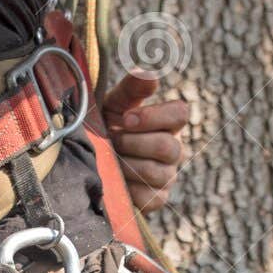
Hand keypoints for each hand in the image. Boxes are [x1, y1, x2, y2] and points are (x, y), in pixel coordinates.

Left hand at [102, 70, 189, 212]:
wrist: (92, 162)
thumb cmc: (107, 128)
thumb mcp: (114, 104)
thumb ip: (132, 88)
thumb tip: (148, 73)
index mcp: (167, 123)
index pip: (180, 113)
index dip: (154, 117)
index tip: (126, 118)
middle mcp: (173, 150)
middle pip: (169, 147)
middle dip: (134, 144)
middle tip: (115, 141)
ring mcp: (167, 177)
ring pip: (156, 172)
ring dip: (128, 165)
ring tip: (113, 160)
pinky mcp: (157, 200)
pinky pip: (148, 196)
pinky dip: (128, 188)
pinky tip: (117, 180)